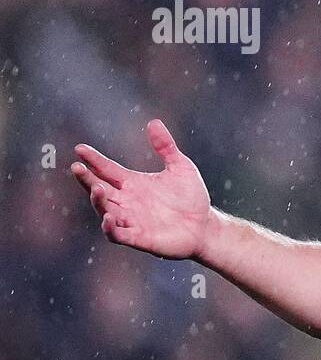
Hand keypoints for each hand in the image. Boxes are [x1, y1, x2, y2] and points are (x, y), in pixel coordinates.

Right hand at [70, 118, 213, 260]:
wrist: (205, 226)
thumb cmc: (191, 197)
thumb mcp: (180, 167)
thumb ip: (166, 147)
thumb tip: (154, 122)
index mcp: (132, 183)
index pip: (107, 169)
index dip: (93, 160)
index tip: (80, 149)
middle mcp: (127, 201)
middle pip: (99, 189)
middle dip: (86, 179)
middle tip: (77, 167)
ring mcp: (131, 220)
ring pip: (104, 210)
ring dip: (97, 201)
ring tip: (96, 188)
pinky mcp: (139, 237)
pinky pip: (117, 234)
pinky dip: (110, 227)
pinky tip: (108, 217)